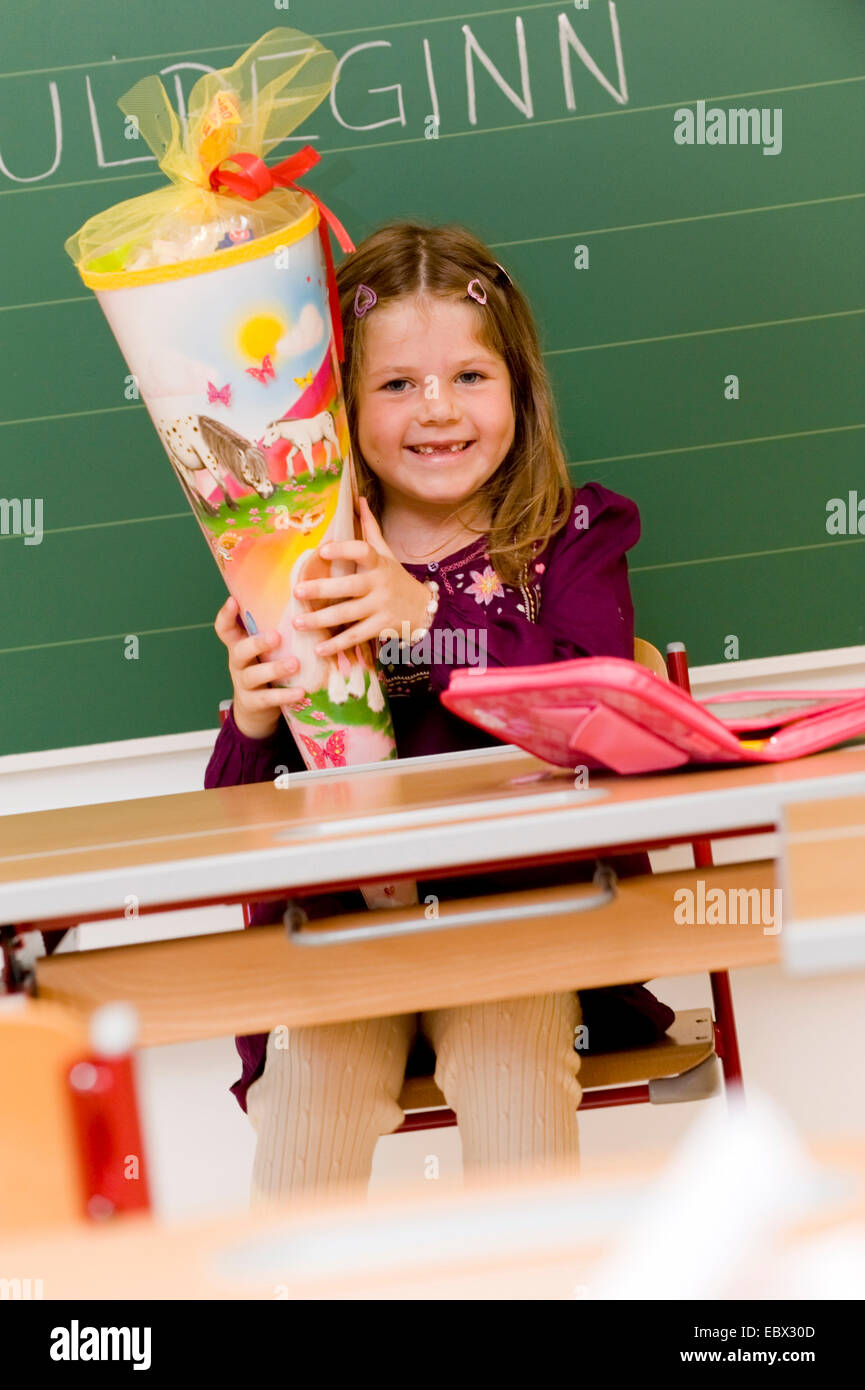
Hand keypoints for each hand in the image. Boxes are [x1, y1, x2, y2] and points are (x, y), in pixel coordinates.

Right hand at [214, 595, 306, 739]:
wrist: (257, 710)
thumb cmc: (268, 670)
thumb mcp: (267, 651)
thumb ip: (278, 631)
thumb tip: (307, 602)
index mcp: (240, 645)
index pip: (225, 629)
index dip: (226, 615)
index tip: (233, 600)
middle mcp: (238, 663)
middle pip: (240, 650)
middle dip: (257, 643)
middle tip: (277, 636)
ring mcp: (243, 684)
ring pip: (254, 675)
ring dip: (274, 669)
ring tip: (295, 664)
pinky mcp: (253, 703)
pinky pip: (267, 699)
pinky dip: (284, 696)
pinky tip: (301, 693)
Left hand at [291, 496, 431, 655]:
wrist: (426, 610)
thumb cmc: (397, 579)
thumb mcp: (387, 554)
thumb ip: (370, 529)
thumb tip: (359, 499)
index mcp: (378, 563)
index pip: (363, 551)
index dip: (344, 550)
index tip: (322, 551)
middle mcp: (380, 584)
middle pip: (349, 586)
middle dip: (321, 589)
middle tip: (297, 592)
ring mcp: (381, 607)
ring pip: (348, 614)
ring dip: (321, 620)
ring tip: (298, 623)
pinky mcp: (382, 627)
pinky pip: (356, 636)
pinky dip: (337, 645)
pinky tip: (318, 649)